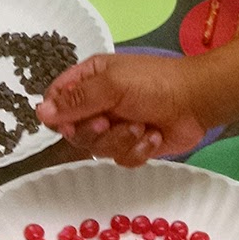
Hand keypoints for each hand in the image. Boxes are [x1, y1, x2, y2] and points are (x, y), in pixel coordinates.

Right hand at [36, 54, 210, 166]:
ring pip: (97, 149)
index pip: (56, 101)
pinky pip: (121, 160)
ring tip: (142, 126)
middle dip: (95, 132)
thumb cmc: (155, 83)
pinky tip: (153, 136)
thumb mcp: (112, 84)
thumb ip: (77, 99)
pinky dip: (138, 151)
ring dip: (121, 140)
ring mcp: (115, 126)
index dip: (60, 116)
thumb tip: (40, 112)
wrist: (197, 101)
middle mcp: (98, 104)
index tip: (71, 122)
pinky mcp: (132, 146)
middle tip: (110, 122)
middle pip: (74, 131)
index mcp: (89, 80)